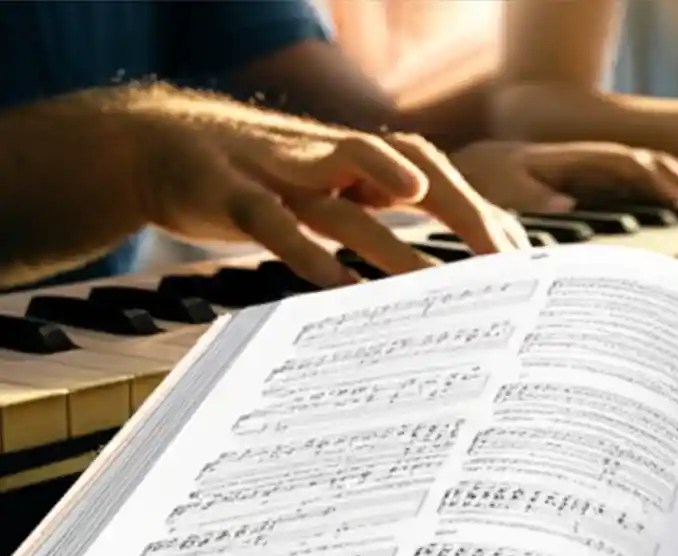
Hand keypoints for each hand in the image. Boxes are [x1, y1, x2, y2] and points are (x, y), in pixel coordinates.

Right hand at [121, 85, 525, 288]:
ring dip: (392, 246)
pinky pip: (269, 221)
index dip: (480, 210)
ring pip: (345, 203)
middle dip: (461, 211)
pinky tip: (335, 285)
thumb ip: (378, 219)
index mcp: (356, 159)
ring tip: (434, 287)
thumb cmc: (257, 179)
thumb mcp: (321, 192)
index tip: (520, 261)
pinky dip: (302, 252)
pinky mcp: (226, 193)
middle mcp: (329, 159)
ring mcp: (278, 173)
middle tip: (499, 263)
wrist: (154, 143)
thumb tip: (435, 268)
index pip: (436, 174)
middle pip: (408, 171)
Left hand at [449, 140, 677, 212]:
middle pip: (658, 163)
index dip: (659, 181)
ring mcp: (609, 170)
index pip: (631, 163)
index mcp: (581, 156)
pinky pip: (652, 186)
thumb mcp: (504, 183)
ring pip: (662, 172)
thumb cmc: (494, 176)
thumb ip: (532, 194)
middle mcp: (601, 159)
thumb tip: (567, 202)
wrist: (482, 165)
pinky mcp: (609, 184)